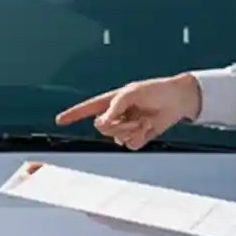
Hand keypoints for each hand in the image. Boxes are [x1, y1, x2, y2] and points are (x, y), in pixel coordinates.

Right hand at [54, 73, 201, 149]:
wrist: (177, 100)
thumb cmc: (154, 91)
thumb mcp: (130, 93)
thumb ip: (113, 108)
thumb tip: (100, 124)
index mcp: (111, 101)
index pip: (88, 108)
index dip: (73, 114)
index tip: (59, 120)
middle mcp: (116, 115)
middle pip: (102, 128)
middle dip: (117, 124)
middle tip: (133, 116)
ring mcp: (127, 127)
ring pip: (116, 138)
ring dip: (131, 129)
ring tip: (144, 120)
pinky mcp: (138, 137)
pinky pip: (130, 145)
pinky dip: (140, 136)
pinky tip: (148, 127)